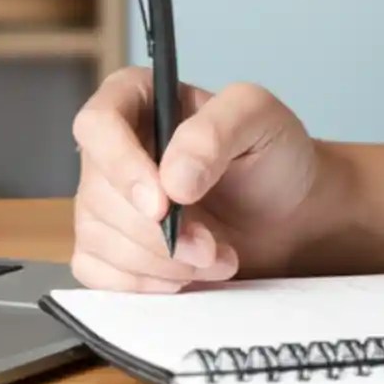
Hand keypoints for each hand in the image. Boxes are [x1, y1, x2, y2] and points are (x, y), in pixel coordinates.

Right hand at [70, 67, 320, 291]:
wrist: (286, 214)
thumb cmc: (271, 157)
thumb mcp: (260, 119)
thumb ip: (215, 132)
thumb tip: (172, 179)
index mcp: (134, 99)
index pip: (96, 124)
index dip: (122, 168)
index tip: (163, 205)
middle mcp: (108, 149)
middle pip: (98, 193)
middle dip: (158, 233)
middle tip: (212, 246)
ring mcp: (101, 200)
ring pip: (97, 237)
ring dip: (162, 262)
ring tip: (215, 257)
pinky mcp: (104, 246)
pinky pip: (96, 272)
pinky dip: (144, 283)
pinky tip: (184, 275)